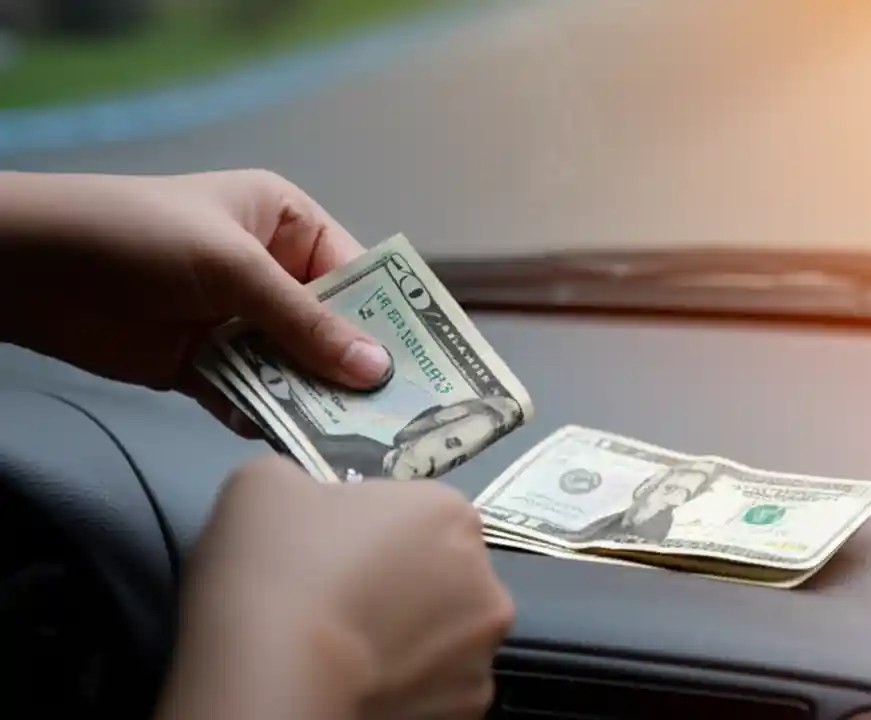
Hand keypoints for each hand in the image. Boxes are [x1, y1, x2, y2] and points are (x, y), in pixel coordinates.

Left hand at [0, 169, 391, 431]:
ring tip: (360, 438)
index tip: (428, 364)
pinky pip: (251, 394)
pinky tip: (296, 443)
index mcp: (285, 225)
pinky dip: (269, 417)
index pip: (357, 275)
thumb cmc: (138, 235)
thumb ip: (304, 324)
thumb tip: (375, 369)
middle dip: (356, 367)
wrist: (31, 268)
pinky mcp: (201, 365)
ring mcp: (234, 321)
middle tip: (404, 414)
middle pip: (330, 328)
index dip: (391, 318)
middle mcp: (268, 273)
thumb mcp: (234, 268)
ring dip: (317, 399)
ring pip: (294, 367)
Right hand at [156, 455, 513, 719]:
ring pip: (446, 640)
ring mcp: (480, 652)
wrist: (270, 671)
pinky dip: (409, 692)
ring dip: (412, 644)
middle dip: (406, 590)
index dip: (378, 536)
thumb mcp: (265, 486)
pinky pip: (438, 693)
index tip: (337, 557)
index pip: (424, 517)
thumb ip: (303, 483)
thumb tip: (306, 505)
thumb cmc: (276, 566)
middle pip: (446, 578)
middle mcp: (486, 581)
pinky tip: (363, 687)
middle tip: (342, 607)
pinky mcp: (468, 712)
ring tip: (351, 654)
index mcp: (450, 513)